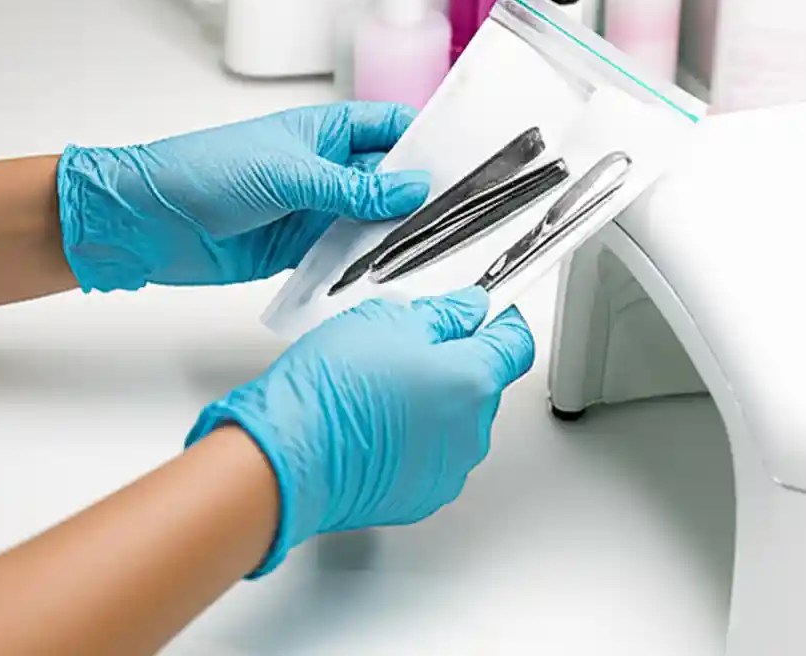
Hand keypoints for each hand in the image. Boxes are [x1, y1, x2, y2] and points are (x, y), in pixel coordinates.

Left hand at [57, 102, 428, 291]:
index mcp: (326, 132)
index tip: (462, 165)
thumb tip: (412, 188)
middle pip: (389, 181)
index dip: (425, 143)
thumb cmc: (202, 172)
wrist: (145, 222)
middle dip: (417, 199)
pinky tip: (383, 277)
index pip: (391, 130)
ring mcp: (314, 211)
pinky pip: (343, 258)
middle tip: (456, 219)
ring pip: (370, 223)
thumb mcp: (289, 174)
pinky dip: (361, 268)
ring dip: (391, 238)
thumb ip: (354, 186)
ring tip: (427, 254)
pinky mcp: (299, 250)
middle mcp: (327, 169)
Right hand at [187, 287, 535, 576]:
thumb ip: (442, 314)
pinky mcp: (422, 496)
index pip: (516, 343)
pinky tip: (376, 427)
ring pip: (458, 422)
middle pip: (484, 384)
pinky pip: (432, 457)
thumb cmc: (330, 391)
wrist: (289, 456)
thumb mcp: (386, 322)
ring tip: (382, 392)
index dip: (501, 322)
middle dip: (456, 364)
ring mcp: (449, 468)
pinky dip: (414, 441)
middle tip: (407, 350)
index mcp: (473, 379)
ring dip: (435, 405)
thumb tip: (468, 309)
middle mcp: (473, 430)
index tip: (485, 313)